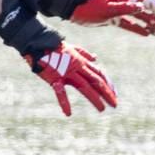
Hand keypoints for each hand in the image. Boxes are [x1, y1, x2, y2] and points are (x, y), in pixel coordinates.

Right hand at [0, 0, 117, 114]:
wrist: (39, 41)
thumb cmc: (55, 46)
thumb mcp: (73, 48)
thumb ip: (85, 54)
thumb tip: (96, 58)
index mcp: (82, 62)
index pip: (99, 74)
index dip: (108, 84)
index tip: (114, 94)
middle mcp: (77, 68)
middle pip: (95, 82)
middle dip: (106, 93)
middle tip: (115, 104)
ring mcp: (66, 73)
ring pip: (84, 86)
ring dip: (94, 98)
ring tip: (102, 109)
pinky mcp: (54, 77)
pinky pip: (60, 91)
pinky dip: (64, 102)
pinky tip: (68, 113)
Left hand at [69, 0, 154, 36]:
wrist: (73, 9)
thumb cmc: (90, 6)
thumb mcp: (107, 8)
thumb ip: (125, 8)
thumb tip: (141, 7)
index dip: (153, 4)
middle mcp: (122, 2)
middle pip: (141, 8)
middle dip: (153, 14)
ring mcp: (118, 10)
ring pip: (135, 16)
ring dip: (146, 22)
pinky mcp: (112, 19)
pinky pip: (127, 23)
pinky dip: (136, 28)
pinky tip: (145, 33)